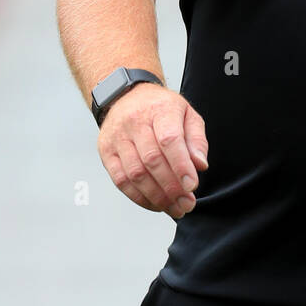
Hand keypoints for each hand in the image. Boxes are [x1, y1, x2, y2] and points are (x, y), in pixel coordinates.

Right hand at [97, 84, 208, 219]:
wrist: (127, 96)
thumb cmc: (161, 109)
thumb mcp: (187, 115)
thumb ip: (196, 140)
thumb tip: (200, 165)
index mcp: (160, 109)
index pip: (169, 140)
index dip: (181, 166)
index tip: (192, 185)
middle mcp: (135, 121)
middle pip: (152, 160)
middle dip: (171, 188)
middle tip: (186, 204)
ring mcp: (117, 137)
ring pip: (135, 173)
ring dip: (156, 196)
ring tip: (174, 208)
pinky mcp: (106, 151)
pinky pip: (120, 180)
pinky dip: (138, 197)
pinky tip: (155, 204)